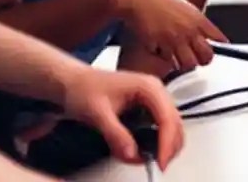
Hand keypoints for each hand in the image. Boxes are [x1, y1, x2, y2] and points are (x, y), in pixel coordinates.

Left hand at [59, 66, 183, 169]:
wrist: (72, 82)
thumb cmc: (84, 88)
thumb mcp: (97, 113)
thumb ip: (115, 134)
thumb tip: (132, 153)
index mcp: (148, 87)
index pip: (167, 118)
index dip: (166, 143)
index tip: (160, 162)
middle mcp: (155, 92)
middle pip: (174, 123)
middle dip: (168, 147)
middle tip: (158, 166)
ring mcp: (152, 100)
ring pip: (170, 126)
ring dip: (163, 146)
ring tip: (147, 160)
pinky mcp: (146, 109)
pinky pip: (159, 128)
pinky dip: (155, 143)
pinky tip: (142, 152)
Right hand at [111, 0, 228, 72]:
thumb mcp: (183, 7)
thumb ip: (195, 24)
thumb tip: (206, 38)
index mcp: (198, 18)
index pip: (218, 39)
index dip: (215, 47)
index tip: (210, 50)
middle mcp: (190, 30)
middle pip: (207, 57)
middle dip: (201, 60)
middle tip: (193, 58)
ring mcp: (175, 39)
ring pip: (188, 64)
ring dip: (182, 63)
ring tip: (174, 57)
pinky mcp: (158, 45)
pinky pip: (166, 61)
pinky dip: (163, 58)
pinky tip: (158, 48)